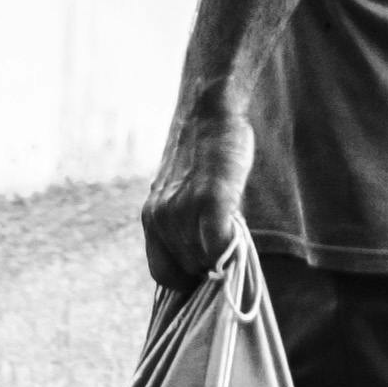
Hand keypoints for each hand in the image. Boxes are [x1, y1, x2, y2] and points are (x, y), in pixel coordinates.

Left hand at [142, 95, 255, 292]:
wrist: (209, 109)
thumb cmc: (205, 153)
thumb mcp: (182, 195)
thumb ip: (185, 228)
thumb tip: (206, 266)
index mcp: (150, 219)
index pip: (165, 275)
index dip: (189, 277)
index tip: (207, 266)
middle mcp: (159, 217)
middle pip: (190, 270)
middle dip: (209, 260)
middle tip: (224, 232)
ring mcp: (181, 209)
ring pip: (207, 260)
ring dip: (221, 250)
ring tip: (230, 218)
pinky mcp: (209, 197)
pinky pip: (219, 245)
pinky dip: (229, 249)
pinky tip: (237, 233)